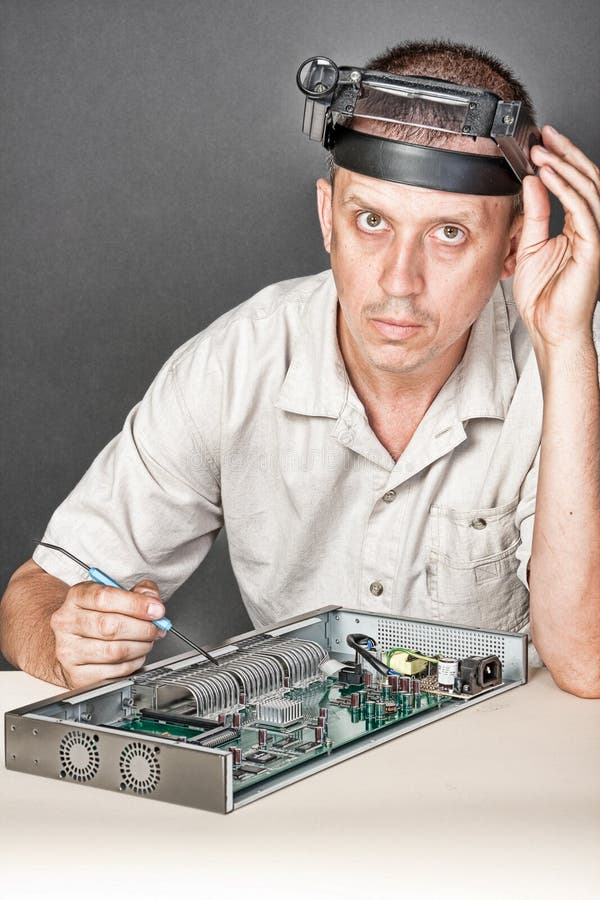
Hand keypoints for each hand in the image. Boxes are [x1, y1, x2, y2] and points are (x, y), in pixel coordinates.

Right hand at [50, 578, 165, 688]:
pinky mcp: (77, 675)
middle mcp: (67, 623)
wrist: (72, 640)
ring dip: (141, 647)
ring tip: (147, 641)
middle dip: (143, 628)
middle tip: (157, 628)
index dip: (136, 604)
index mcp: (77, 597)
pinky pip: (115, 672)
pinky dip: (134, 663)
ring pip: (114, 652)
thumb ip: (139, 592)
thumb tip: (153, 602)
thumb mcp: (116, 594)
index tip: (157, 610)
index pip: (104, 598)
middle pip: (110, 626)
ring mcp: (69, 651)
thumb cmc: (99, 615)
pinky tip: (136, 655)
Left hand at [512, 125, 599, 354]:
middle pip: (586, 179)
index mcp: (577, 227)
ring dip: (564, 166)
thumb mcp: (530, 246)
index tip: (541, 142)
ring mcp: (594, 236)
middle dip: (566, 153)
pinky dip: (564, 189)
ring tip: (542, 150)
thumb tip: (532, 180)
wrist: (549, 328)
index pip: (574, 185)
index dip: (561, 160)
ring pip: (587, 189)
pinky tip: (548, 176)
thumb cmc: (543, 297)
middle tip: (544, 134)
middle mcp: (589, 227)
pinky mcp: (592, 246)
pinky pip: (581, 210)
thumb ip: (534, 213)